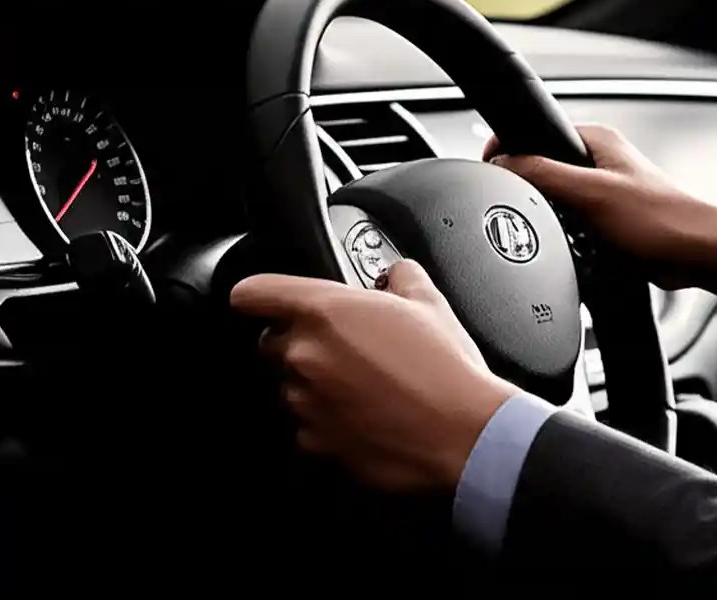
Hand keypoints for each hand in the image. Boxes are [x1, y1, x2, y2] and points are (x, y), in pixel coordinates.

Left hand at [229, 260, 516, 492]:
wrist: (464, 433)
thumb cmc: (447, 370)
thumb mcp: (430, 302)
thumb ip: (400, 275)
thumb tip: (396, 273)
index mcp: (325, 312)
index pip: (253, 292)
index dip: (258, 294)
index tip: (265, 300)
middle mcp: (305, 356)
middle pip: (271, 341)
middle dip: (301, 341)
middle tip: (348, 346)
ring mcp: (307, 403)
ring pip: (293, 386)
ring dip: (318, 383)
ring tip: (368, 385)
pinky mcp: (317, 443)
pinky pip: (310, 425)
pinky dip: (331, 420)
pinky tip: (370, 415)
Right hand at [485, 124, 716, 293]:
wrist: (698, 255)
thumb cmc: (662, 219)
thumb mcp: (592, 192)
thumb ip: (544, 174)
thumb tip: (504, 162)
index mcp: (596, 141)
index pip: (537, 132)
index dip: (510, 148)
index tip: (489, 165)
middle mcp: (601, 162)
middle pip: (543, 171)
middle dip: (533, 193)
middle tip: (529, 209)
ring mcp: (605, 193)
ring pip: (558, 204)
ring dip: (555, 221)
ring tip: (565, 232)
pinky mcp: (610, 222)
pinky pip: (575, 228)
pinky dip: (571, 240)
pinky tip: (578, 250)